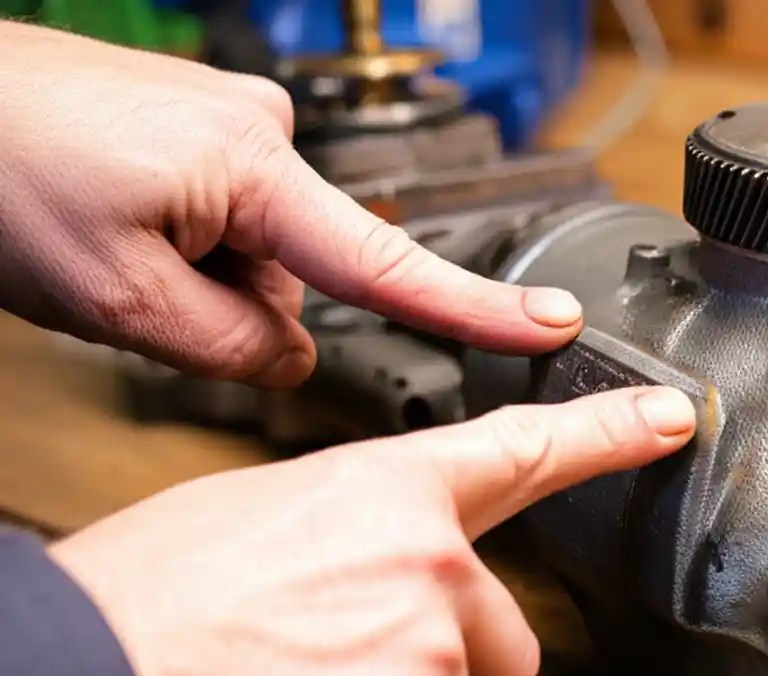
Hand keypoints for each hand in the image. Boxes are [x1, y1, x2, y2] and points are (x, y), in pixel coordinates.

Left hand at [0, 22, 581, 385]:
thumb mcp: (119, 304)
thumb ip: (234, 351)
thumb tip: (292, 356)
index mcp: (256, 169)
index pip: (390, 265)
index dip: (478, 308)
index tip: (553, 323)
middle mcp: (263, 130)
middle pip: (297, 274)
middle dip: (232, 304)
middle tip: (136, 291)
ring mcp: (231, 120)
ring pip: (251, 251)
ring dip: (198, 273)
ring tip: (107, 245)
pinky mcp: (200, 121)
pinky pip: (220, 212)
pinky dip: (179, 239)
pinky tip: (112, 222)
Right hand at [51, 386, 696, 675]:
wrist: (87, 667)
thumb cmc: (154, 598)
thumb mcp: (272, 522)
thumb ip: (363, 539)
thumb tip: (389, 580)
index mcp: (388, 491)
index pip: (527, 451)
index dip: (609, 434)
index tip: (669, 420)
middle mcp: (430, 562)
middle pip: (503, 632)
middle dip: (448, 657)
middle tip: (349, 662)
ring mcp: (430, 647)